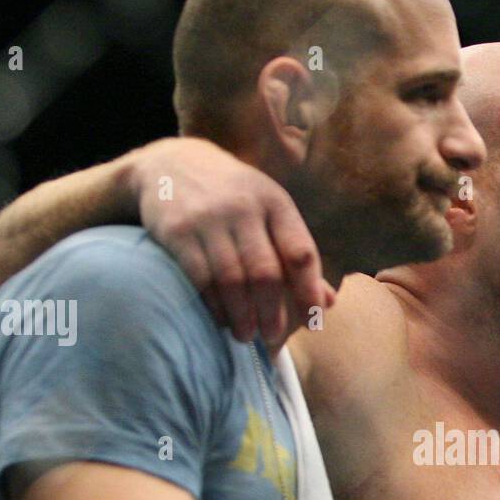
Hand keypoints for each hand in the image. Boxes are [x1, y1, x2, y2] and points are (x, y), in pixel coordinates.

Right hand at [129, 137, 333, 350]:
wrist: (170, 162)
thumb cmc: (232, 197)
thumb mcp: (269, 211)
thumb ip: (296, 254)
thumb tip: (329, 302)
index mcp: (276, 203)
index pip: (301, 253)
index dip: (310, 292)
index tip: (313, 322)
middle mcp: (245, 207)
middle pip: (266, 273)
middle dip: (272, 313)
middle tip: (273, 337)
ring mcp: (209, 218)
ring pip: (232, 280)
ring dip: (242, 316)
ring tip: (246, 336)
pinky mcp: (178, 231)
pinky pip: (200, 278)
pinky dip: (213, 305)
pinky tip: (220, 319)